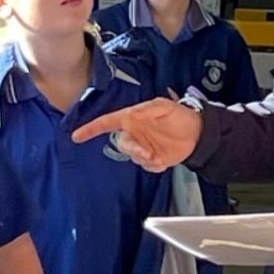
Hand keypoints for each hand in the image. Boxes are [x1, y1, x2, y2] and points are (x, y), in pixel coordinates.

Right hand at [70, 98, 202, 172]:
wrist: (197, 134)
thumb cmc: (180, 116)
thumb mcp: (164, 106)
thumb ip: (147, 109)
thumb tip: (132, 114)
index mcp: (132, 118)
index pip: (106, 122)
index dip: (90, 129)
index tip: (77, 136)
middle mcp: (134, 133)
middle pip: (120, 144)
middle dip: (132, 150)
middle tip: (148, 153)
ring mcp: (142, 147)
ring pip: (132, 157)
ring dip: (145, 158)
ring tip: (160, 155)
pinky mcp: (151, 159)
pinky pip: (145, 166)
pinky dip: (154, 166)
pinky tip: (165, 160)